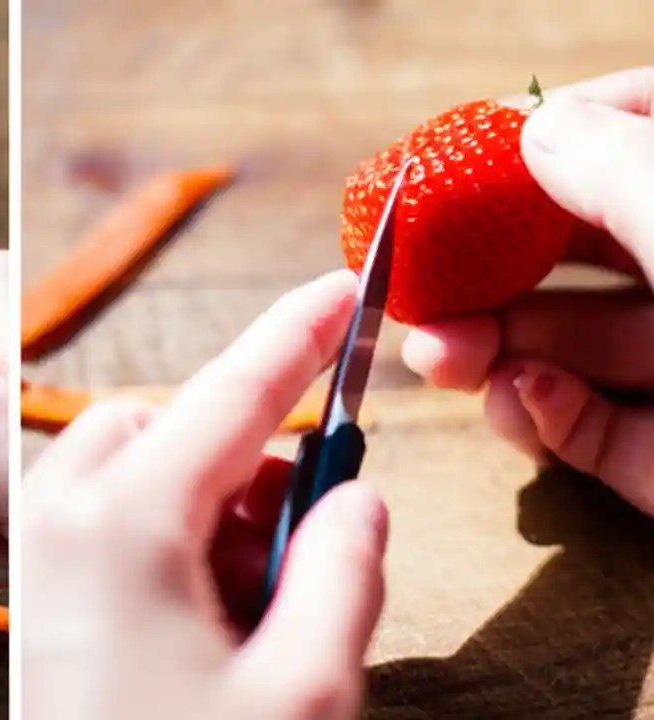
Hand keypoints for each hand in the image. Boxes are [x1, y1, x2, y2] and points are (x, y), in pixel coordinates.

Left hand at [23, 272, 388, 719]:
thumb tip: (355, 500)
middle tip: (291, 542)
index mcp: (124, 524)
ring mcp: (34, 556)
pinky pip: (95, 519)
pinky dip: (157, 539)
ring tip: (244, 601)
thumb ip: (341, 577)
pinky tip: (197, 619)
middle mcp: (60, 521)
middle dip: (239, 465)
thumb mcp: (300, 692)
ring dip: (198, 506)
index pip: (231, 397)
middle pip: (167, 431)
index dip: (295, 337)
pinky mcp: (30, 593)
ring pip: (127, 471)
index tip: (337, 287)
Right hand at [401, 67, 653, 514]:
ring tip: (437, 357)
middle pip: (579, 253)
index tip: (469, 150)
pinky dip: (542, 419)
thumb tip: (532, 127)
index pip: (634, 135)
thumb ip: (615, 171)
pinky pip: (593, 431)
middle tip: (418, 276)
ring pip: (569, 348)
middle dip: (487, 266)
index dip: (550, 134)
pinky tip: (523, 404)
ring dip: (490, 349)